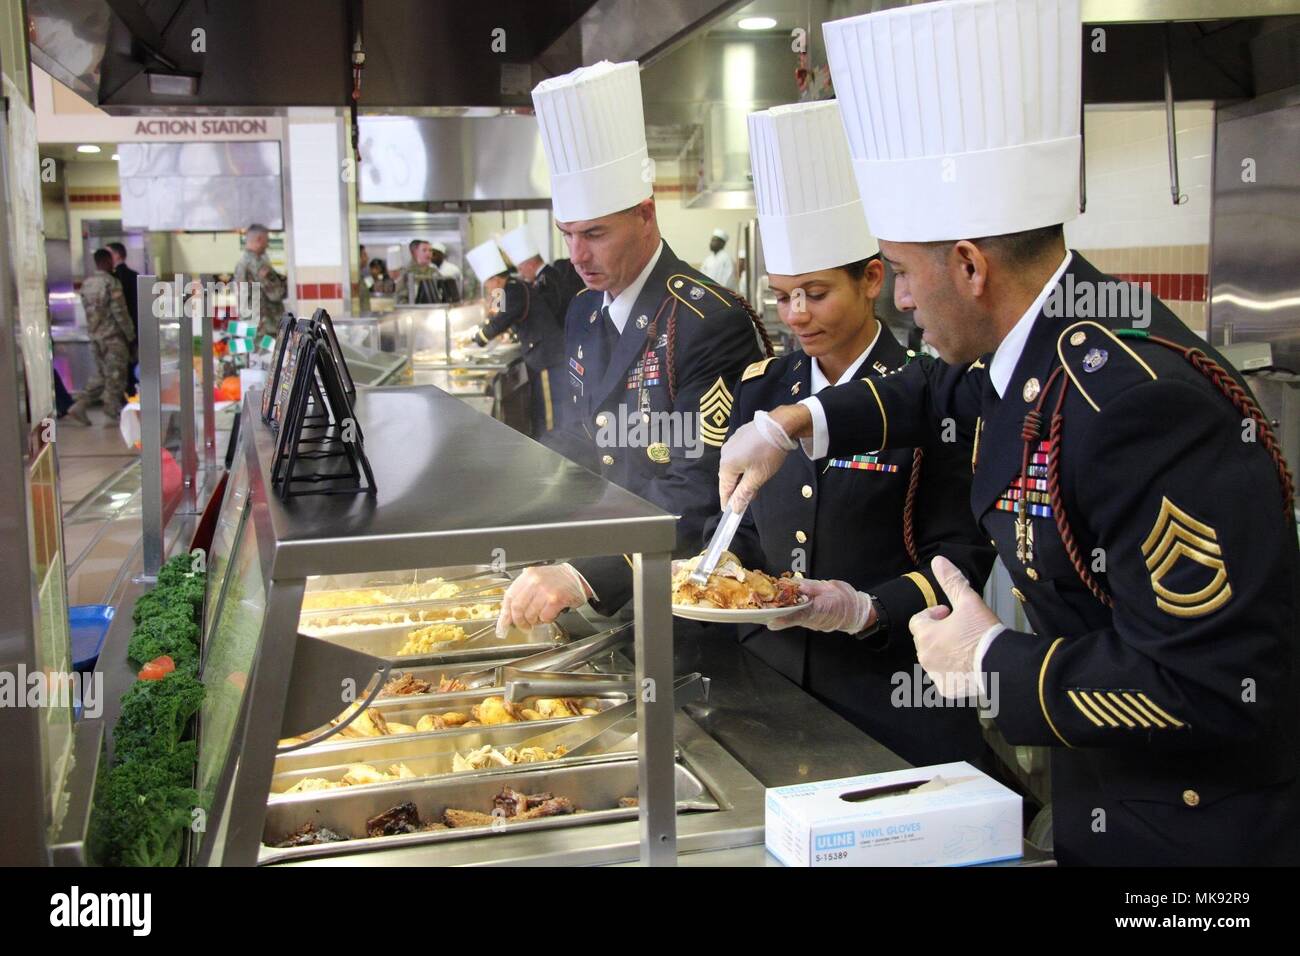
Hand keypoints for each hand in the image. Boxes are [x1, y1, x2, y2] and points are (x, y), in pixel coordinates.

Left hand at [495, 564, 592, 637]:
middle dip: (519, 621)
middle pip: (517, 608)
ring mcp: (544, 590)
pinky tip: (551, 614)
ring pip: (531, 614)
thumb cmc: (559, 580)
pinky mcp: (555, 599)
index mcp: (527, 576)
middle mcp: (534, 582)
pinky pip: (544, 617)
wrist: (579, 577)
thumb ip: (523, 593)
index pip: (509, 596)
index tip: (503, 624)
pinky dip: (547, 620)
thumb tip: (510, 614)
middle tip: (524, 626)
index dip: (505, 613)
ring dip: (535, 621)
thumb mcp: (537, 579)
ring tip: (541, 617)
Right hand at [718, 410, 796, 510]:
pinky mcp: (739, 436)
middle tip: (749, 497)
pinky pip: (738, 455)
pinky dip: (744, 463)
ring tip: (755, 480)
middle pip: (728, 477)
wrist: (779, 425)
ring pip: (734, 466)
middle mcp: (725, 454)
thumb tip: (734, 508)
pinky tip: (755, 464)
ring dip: (741, 475)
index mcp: (727, 465)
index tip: (731, 513)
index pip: (724, 489)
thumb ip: (744, 493)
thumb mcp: (758, 477)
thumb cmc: (768, 453)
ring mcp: (731, 443)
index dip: (728, 502)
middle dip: (737, 488)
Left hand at [768, 579, 873, 632]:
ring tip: (766, 605)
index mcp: (818, 610)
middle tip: (761, 610)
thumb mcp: (831, 588)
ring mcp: (812, 622)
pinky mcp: (811, 621)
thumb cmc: (845, 599)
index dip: (784, 619)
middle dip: (777, 613)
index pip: (798, 615)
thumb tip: (798, 585)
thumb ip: (813, 587)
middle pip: (792, 617)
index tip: (771, 622)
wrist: (857, 612)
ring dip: (781, 613)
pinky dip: (789, 612)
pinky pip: (798, 617)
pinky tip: (781, 604)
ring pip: (794, 618)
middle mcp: (813, 619)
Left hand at [908, 556, 1001, 699]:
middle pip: (926, 640)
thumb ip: (952, 581)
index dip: (934, 615)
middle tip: (961, 630)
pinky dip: (952, 672)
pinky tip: (969, 666)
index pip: (918, 621)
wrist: (1002, 666)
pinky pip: (944, 678)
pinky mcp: (946, 689)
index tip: (950, 614)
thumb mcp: (969, 601)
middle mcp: (925, 657)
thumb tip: (939, 561)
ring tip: (967, 648)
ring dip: (945, 652)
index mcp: (925, 635)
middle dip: (939, 633)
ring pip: (934, 659)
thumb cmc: (983, 632)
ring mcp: (934, 675)